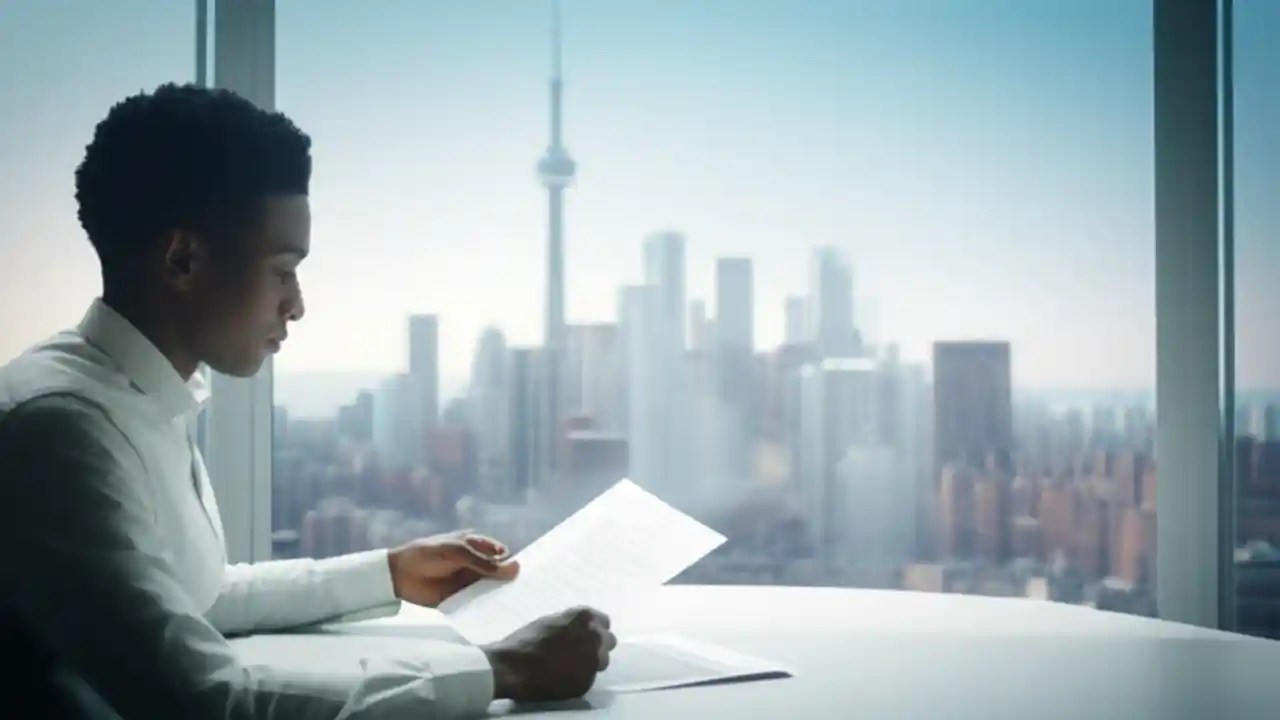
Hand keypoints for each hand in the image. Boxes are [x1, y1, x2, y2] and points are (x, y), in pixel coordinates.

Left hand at [387, 531, 519, 606]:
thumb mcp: (456, 552)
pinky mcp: (461, 598)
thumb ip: (482, 562)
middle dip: (509, 581)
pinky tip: (497, 613)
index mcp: (476, 545)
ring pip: (490, 588)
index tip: (524, 575)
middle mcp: (476, 564)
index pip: (502, 553)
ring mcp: (469, 581)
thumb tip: (514, 568)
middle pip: (499, 572)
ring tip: (515, 605)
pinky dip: (487, 607)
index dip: (512, 562)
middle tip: (524, 593)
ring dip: (500, 595)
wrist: (400, 574)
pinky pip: (478, 602)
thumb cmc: (427, 554)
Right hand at [481, 607, 615, 702]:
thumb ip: (571, 624)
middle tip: (580, 652)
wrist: (512, 665)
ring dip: (590, 663)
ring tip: (570, 667)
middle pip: (608, 641)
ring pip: (602, 661)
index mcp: (585, 617)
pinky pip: (588, 679)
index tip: (586, 636)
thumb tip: (579, 630)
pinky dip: (578, 679)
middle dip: (596, 646)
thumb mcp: (551, 621)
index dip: (594, 630)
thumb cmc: (526, 640)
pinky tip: (562, 678)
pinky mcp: (586, 682)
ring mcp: (592, 661)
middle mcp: (594, 637)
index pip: (603, 622)